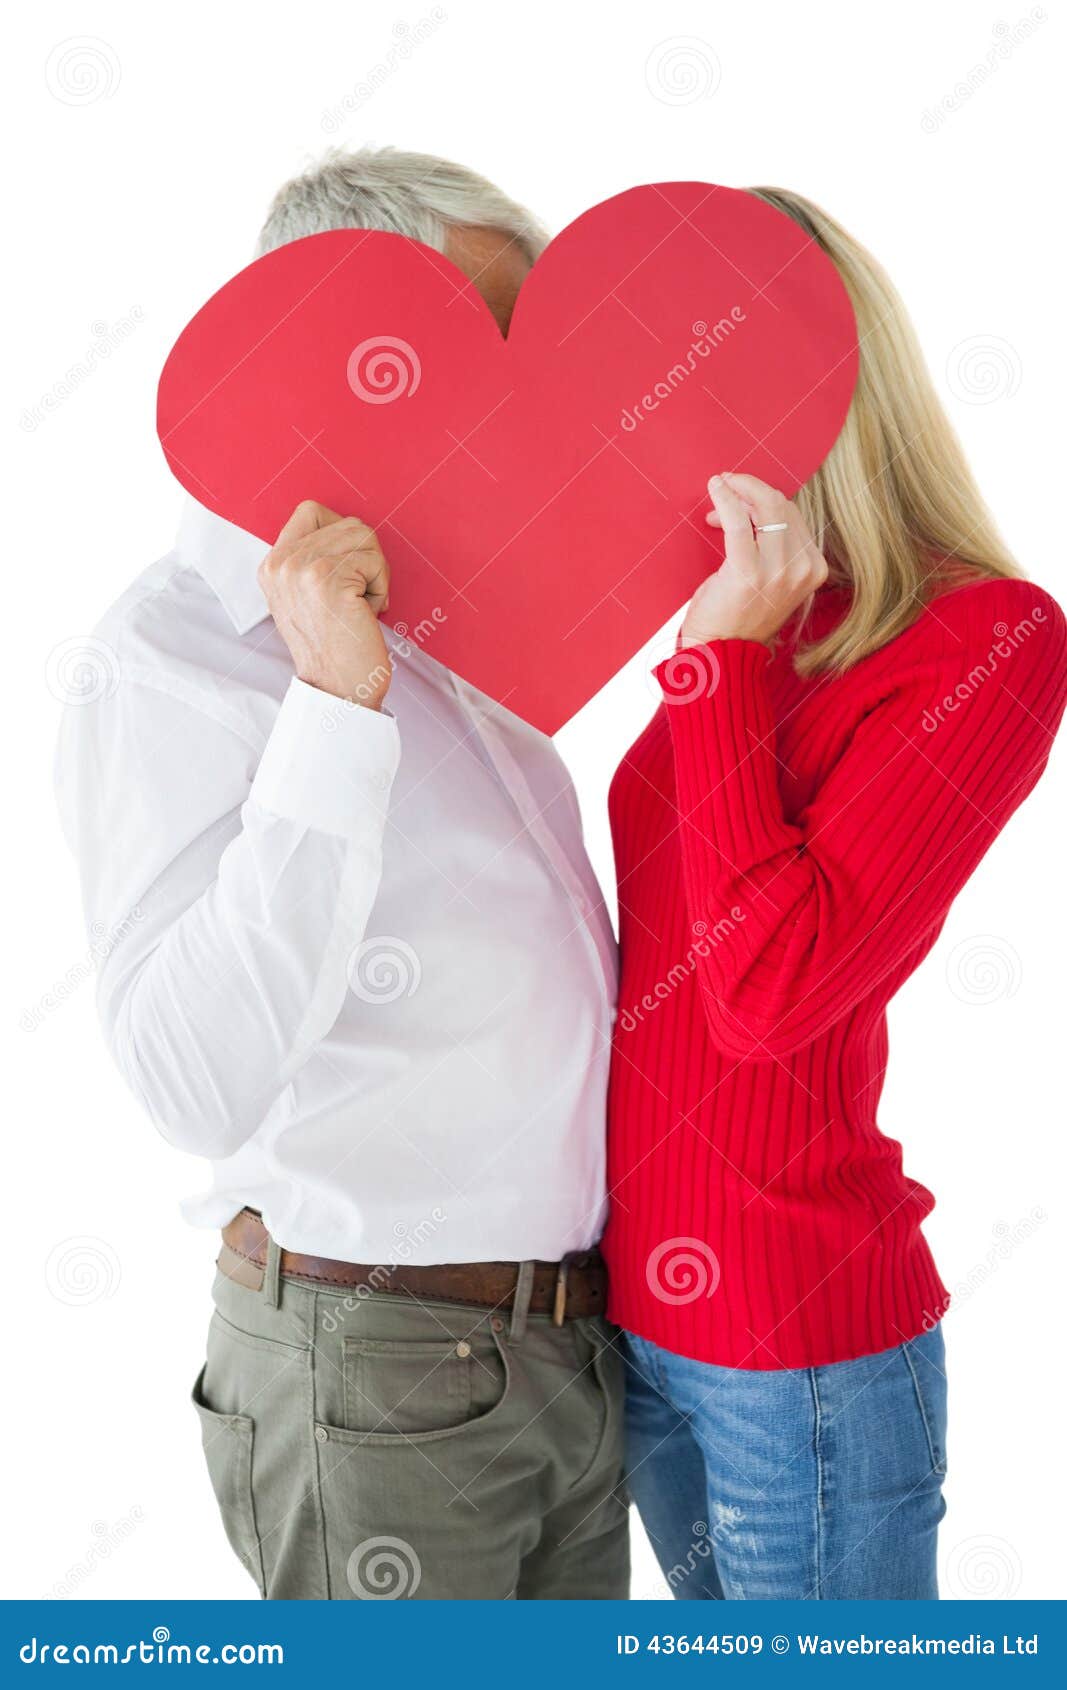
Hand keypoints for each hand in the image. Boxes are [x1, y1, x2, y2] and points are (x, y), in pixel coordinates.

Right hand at [258, 501, 391, 708]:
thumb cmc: (335, 645)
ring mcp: (300, 568)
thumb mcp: (304, 596)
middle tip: (358, 596)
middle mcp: (281, 562)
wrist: (338, 688)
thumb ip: (310, 559)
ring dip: (375, 573)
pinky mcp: (326, 578)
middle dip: (365, 557)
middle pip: (347, 522)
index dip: (341, 532)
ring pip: (364, 537)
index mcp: (271, 565)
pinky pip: (374, 561)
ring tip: (360, 605)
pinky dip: (380, 588)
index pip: (311, 510)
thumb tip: (347, 527)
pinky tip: (365, 613)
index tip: (348, 569)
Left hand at [680, 473, 827, 647]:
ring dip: (738, 492)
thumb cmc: (739, 615)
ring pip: (765, 507)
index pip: (793, 515)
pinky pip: (739, 521)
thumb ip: (776, 547)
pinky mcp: (749, 572)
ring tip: (717, 493)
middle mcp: (803, 569)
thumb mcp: (773, 580)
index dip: (763, 501)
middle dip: (750, 491)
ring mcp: (780, 571)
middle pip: (781, 506)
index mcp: (814, 569)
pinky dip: (726, 498)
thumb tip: (756, 504)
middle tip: (725, 489)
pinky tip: (715, 487)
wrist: (722, 654)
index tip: (739, 503)